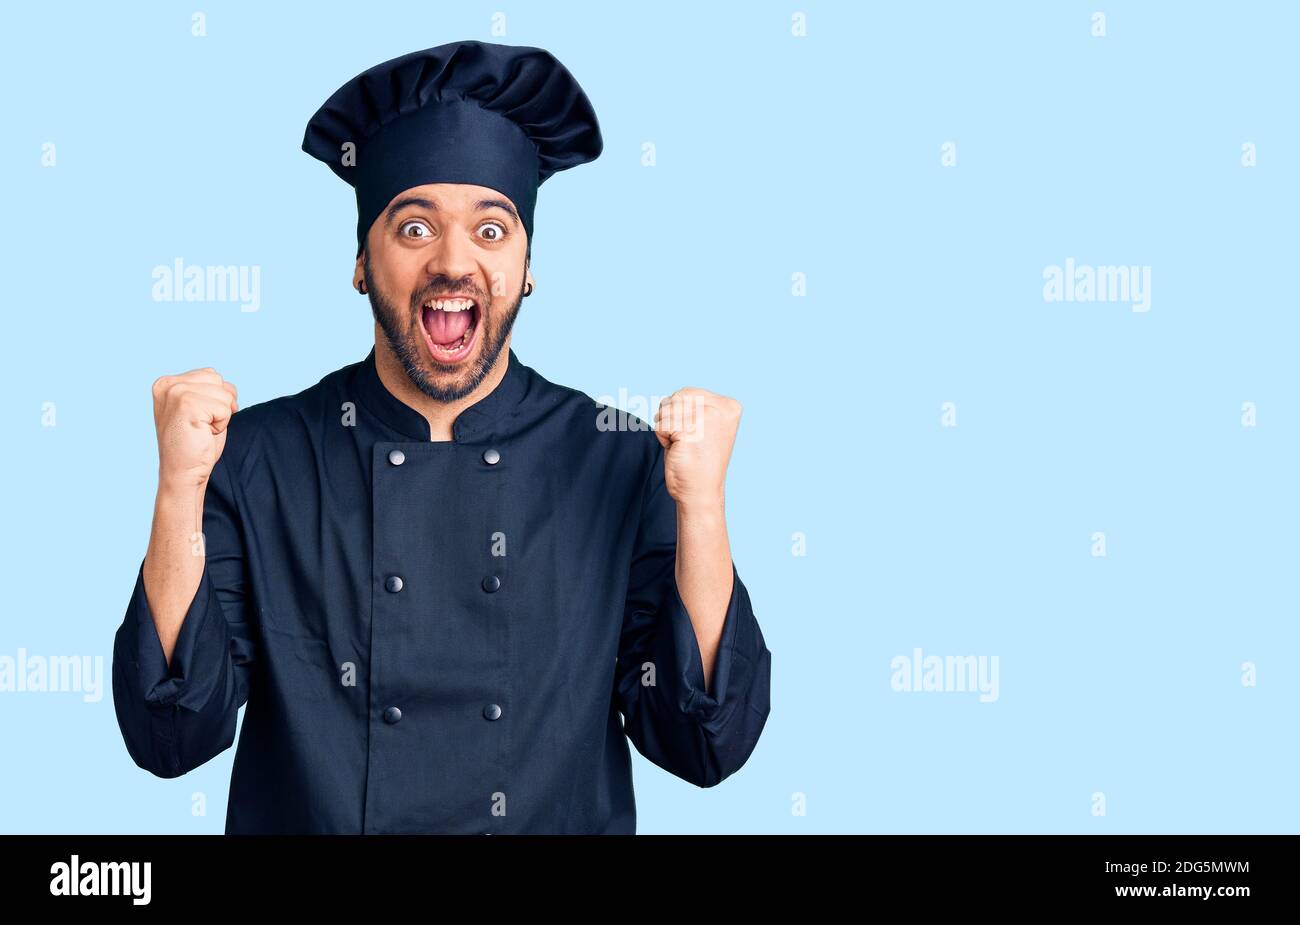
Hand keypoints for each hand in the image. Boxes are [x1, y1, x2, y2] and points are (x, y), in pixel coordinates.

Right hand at [152, 367, 238, 489]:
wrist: (183, 472)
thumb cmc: (195, 443)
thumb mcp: (200, 408)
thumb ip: (208, 389)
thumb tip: (226, 384)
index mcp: (166, 382)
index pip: (212, 375)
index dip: (217, 399)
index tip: (198, 418)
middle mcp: (167, 384)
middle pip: (219, 381)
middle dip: (220, 405)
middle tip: (201, 425)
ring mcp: (175, 392)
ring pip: (224, 394)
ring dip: (221, 415)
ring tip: (201, 429)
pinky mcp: (187, 404)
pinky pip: (225, 408)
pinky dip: (222, 424)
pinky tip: (203, 433)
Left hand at [652, 387, 740, 509]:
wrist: (701, 493)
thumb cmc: (698, 461)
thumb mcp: (702, 426)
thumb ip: (693, 407)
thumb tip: (665, 399)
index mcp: (729, 406)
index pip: (687, 392)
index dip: (681, 414)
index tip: (696, 436)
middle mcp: (721, 408)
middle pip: (675, 397)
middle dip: (672, 419)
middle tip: (686, 441)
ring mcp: (707, 418)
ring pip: (666, 409)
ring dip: (667, 429)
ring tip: (683, 447)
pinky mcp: (690, 429)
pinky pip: (660, 424)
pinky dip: (662, 439)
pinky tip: (678, 452)